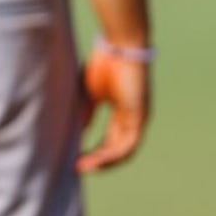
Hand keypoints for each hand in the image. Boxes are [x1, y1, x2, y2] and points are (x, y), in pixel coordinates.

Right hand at [78, 44, 151, 173]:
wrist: (120, 47)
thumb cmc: (104, 63)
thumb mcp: (90, 93)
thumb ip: (87, 113)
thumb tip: (81, 131)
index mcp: (123, 111)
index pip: (111, 139)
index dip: (95, 151)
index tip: (77, 158)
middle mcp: (133, 118)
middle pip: (116, 148)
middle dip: (97, 160)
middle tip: (78, 168)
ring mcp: (138, 119)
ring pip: (123, 150)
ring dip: (103, 161)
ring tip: (84, 167)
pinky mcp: (139, 117)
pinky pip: (127, 145)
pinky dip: (112, 155)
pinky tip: (96, 159)